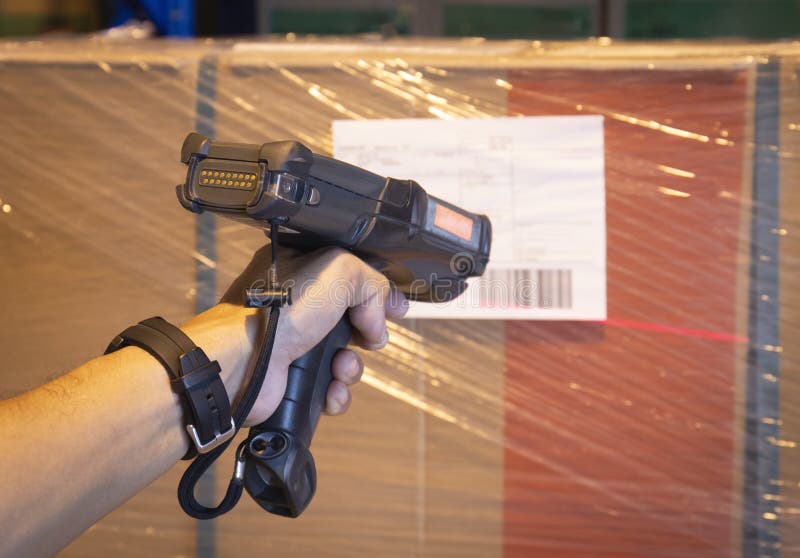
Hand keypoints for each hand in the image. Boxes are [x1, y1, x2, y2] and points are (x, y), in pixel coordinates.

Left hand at [184, 244, 407, 426]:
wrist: (243, 362)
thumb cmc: (277, 310)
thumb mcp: (339, 271)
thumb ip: (372, 284)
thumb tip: (378, 321)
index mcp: (300, 267)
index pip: (349, 275)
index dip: (375, 292)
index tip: (394, 308)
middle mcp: (296, 304)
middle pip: (352, 318)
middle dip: (367, 332)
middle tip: (367, 337)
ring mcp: (293, 342)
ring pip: (344, 356)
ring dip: (351, 366)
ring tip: (340, 367)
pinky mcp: (292, 377)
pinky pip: (330, 387)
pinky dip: (336, 392)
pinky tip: (330, 389)